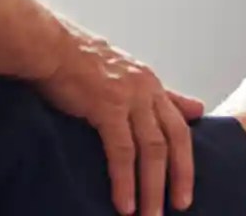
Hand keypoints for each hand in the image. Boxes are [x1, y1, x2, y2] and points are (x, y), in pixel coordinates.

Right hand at [35, 22, 202, 214]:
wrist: (47, 47)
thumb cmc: (78, 62)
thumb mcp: (128, 74)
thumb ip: (163, 95)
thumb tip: (198, 109)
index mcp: (151, 84)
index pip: (179, 125)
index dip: (186, 158)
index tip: (187, 187)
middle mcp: (146, 89)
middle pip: (175, 139)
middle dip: (180, 176)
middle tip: (181, 207)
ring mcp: (129, 97)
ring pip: (152, 149)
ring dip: (152, 188)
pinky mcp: (107, 106)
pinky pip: (122, 151)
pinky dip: (125, 181)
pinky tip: (125, 204)